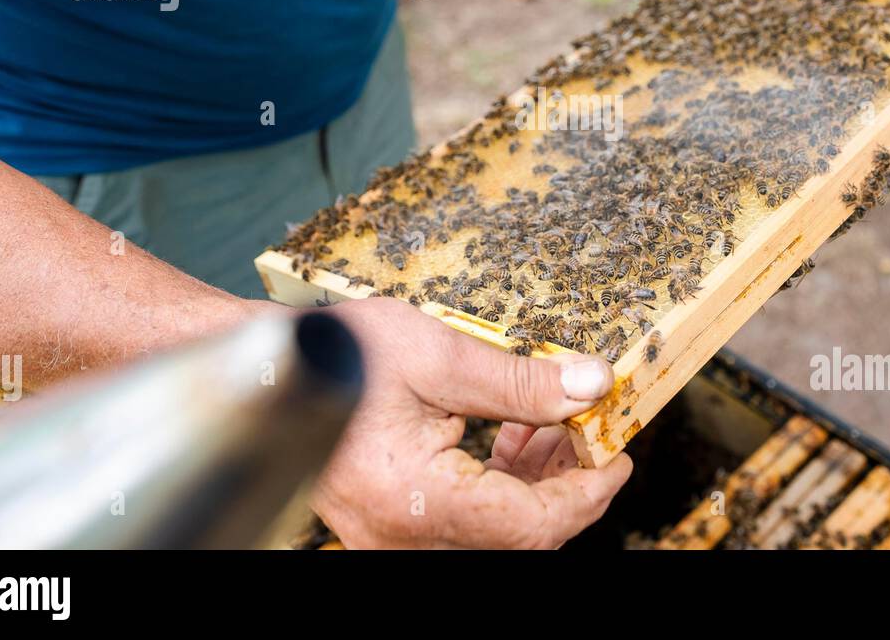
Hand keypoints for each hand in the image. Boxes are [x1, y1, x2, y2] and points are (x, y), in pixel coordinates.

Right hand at [312, 297, 631, 547]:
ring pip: (496, 531)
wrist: (271, 365)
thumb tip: (590, 387)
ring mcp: (394, 535)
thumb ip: (520, 382)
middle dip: (566, 485)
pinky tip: (515, 434)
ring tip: (555, 421)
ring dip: (535, 482)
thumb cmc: (339, 353)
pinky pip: (466, 520)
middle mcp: (403, 536)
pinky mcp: (391, 521)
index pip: (531, 525)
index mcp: (417, 501)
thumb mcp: (440, 356)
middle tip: (592, 431)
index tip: (617, 454)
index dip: (587, 493)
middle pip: (518, 536)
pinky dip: (500, 483)